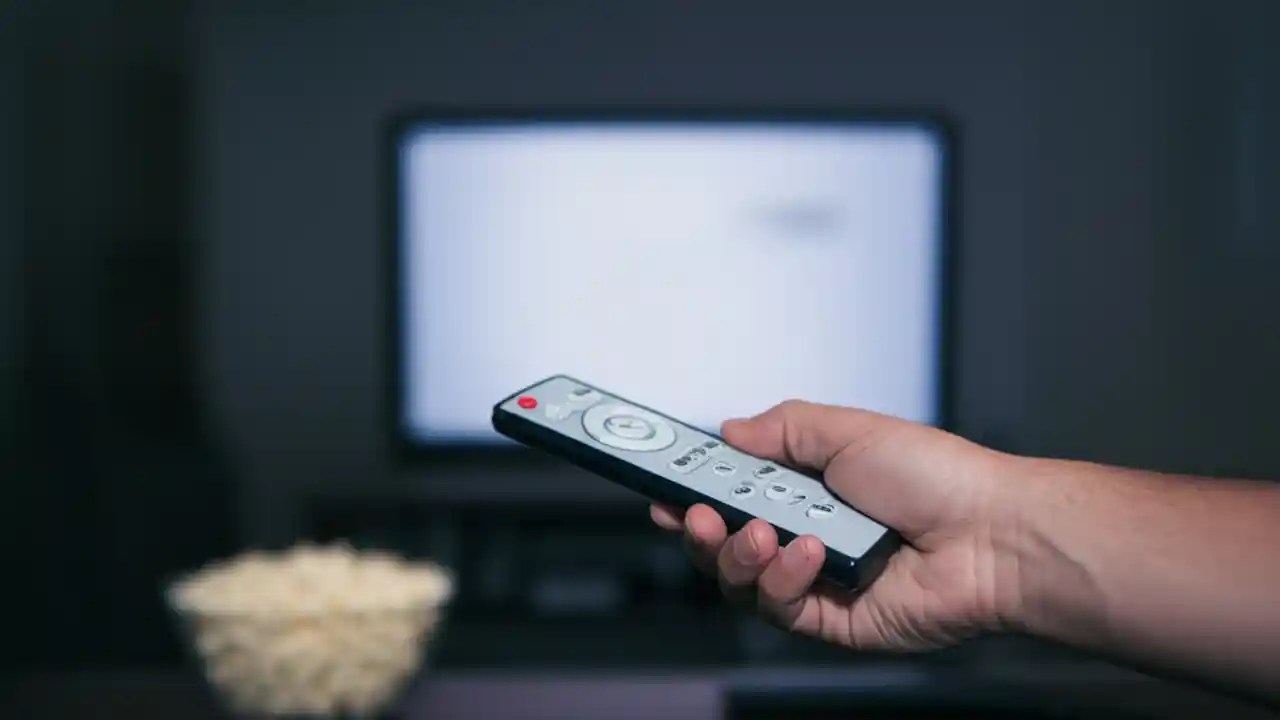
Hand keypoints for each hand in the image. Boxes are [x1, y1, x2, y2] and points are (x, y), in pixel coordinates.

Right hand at [651, 400, 1021, 650]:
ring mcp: (817, 581)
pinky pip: (780, 610)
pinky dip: (781, 581)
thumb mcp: (850, 430)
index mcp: (808, 488)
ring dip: (737, 555)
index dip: (695, 492)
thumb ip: (783, 429)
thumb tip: (730, 431)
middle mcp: (805, 534)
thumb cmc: (938, 477)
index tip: (666, 488)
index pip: (733, 493)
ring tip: (759, 533)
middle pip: (724, 543)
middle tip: (692, 514)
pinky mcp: (831, 621)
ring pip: (741, 581)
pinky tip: (806, 555)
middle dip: (699, 529)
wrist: (992, 534)